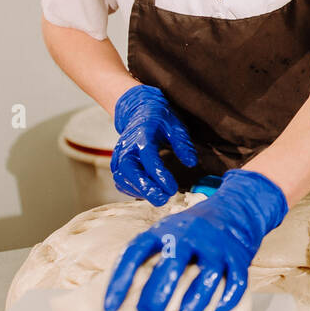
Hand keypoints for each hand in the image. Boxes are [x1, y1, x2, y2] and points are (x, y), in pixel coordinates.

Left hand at [103, 169, 287, 310]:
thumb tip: (114, 293)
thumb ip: (144, 256)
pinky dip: (228, 299)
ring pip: (206, 277)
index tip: (108, 309)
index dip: (120, 280)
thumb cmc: (189, 231)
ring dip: (193, 305)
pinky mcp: (238, 256)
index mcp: (163, 231)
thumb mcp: (164, 233)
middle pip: (171, 267)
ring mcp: (216, 246)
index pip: (136, 253)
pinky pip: (236, 280)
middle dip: (156, 298)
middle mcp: (190, 236)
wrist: (234, 208)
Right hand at [110, 84, 197, 205]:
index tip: (172, 188)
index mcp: (141, 133)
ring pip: (123, 178)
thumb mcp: (176, 125)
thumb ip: (183, 144)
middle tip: (163, 200)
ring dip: (140, 191)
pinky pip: (121, 181)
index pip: (148, 157)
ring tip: (161, 198)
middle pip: (129, 171)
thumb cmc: (160, 118)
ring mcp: (119, 155)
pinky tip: (149, 193)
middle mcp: (126, 145)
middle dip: (145, 188)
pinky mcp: (118, 164)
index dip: (159, 174)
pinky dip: (133, 190)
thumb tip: (191, 163)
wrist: (139, 111)